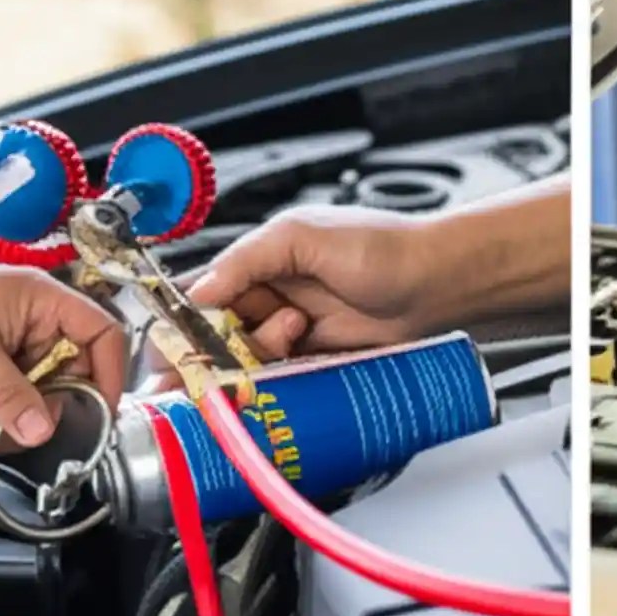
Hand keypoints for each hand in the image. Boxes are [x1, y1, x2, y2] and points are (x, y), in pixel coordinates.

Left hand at [0, 258, 125, 452]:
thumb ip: (8, 393)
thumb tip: (41, 429)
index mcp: (42, 301)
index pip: (102, 334)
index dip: (110, 372)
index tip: (101, 408)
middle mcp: (33, 325)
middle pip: (72, 375)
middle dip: (48, 408)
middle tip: (28, 427)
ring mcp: (11, 351)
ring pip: (39, 398)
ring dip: (16, 422)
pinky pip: (11, 407)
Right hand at [182, 207, 442, 357]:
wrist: (441, 282)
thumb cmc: (385, 246)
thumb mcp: (304, 236)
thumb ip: (247, 259)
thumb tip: (197, 292)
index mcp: (257, 261)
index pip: (198, 294)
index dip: (181, 322)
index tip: (175, 346)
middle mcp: (269, 297)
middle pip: (215, 337)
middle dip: (214, 349)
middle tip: (226, 354)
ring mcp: (293, 332)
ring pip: (246, 362)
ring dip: (257, 356)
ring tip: (296, 329)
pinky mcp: (316, 361)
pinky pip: (280, 379)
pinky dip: (278, 380)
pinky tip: (296, 361)